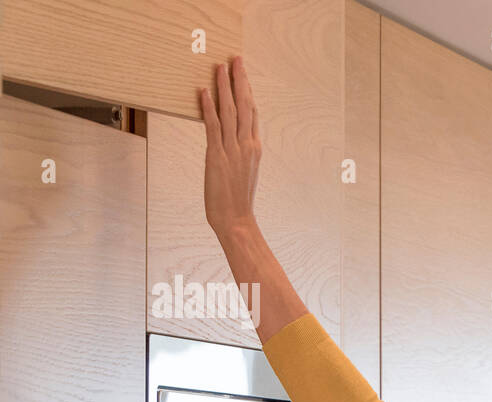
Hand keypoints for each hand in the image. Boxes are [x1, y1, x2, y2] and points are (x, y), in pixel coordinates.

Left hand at [199, 56, 261, 240]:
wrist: (236, 219)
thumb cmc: (238, 201)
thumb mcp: (243, 173)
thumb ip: (241, 154)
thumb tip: (235, 142)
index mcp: (254, 148)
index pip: (252, 113)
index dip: (247, 91)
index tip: (243, 74)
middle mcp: (246, 145)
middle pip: (245, 106)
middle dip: (240, 80)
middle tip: (236, 59)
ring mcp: (233, 150)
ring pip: (230, 111)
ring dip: (224, 88)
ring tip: (220, 67)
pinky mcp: (217, 156)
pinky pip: (213, 126)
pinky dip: (209, 107)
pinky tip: (204, 92)